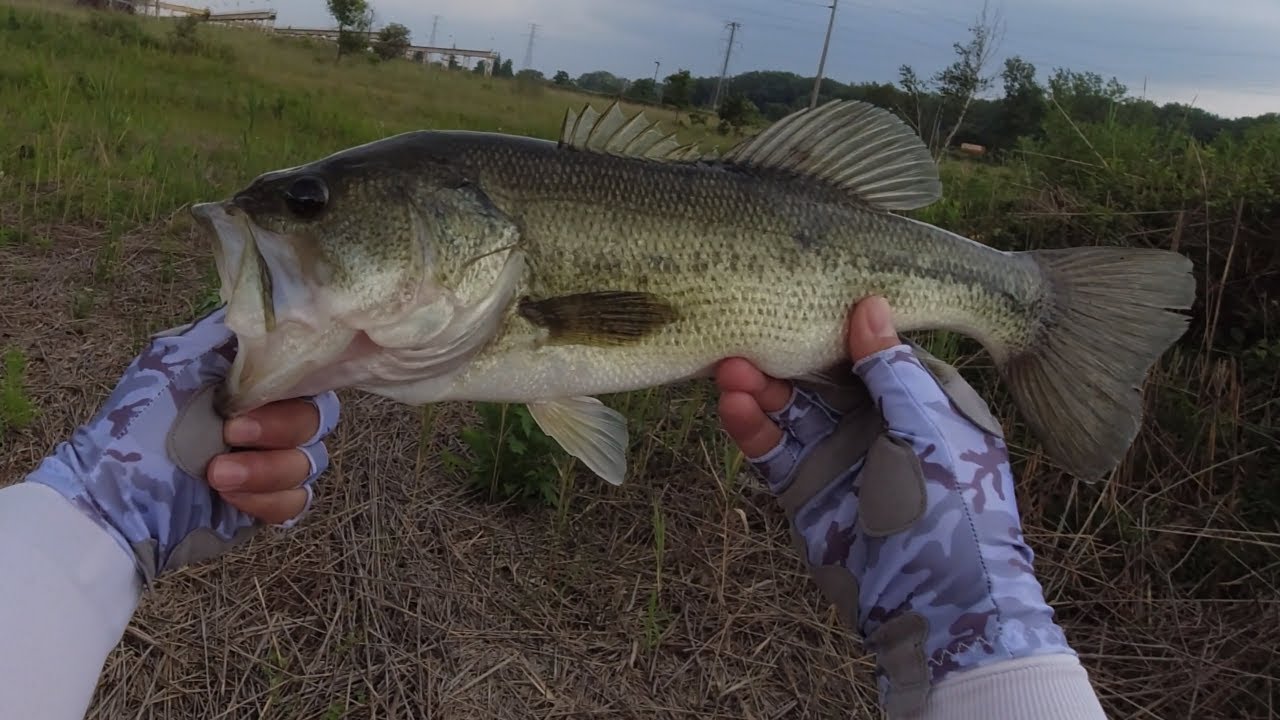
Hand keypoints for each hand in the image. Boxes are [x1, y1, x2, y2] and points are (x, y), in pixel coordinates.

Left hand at [24, 305, 339, 584]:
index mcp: (253, 381)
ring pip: (309, 461)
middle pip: (315, 416)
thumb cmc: (136, 424)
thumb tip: (262, 315)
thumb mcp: (172, 362)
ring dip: (267, 469)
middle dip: (278, 427)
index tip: (261, 390)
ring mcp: (272, 462)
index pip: (303, 371)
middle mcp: (271, 418)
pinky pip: (295, 500)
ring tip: (216, 475)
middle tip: (230, 433)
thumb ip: (222, 337)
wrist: (113, 499)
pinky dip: (266, 500)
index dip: (297, 380)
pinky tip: (227, 497)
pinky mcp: (268, 503)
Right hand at [715, 297, 1070, 715]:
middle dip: (785, 354)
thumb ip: (893, 371)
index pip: (871, 347)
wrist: (937, 614)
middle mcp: (877, 421)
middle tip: (745, 333)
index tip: (798, 292)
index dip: (835, 323)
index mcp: (921, 400)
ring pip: (789, 407)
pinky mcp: (805, 490)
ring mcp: (838, 455)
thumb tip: (869, 303)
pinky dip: (752, 428)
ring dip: (759, 387)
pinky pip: (773, 449)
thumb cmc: (951, 515)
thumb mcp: (927, 433)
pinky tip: (731, 407)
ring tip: (727, 370)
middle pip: (821, 373)